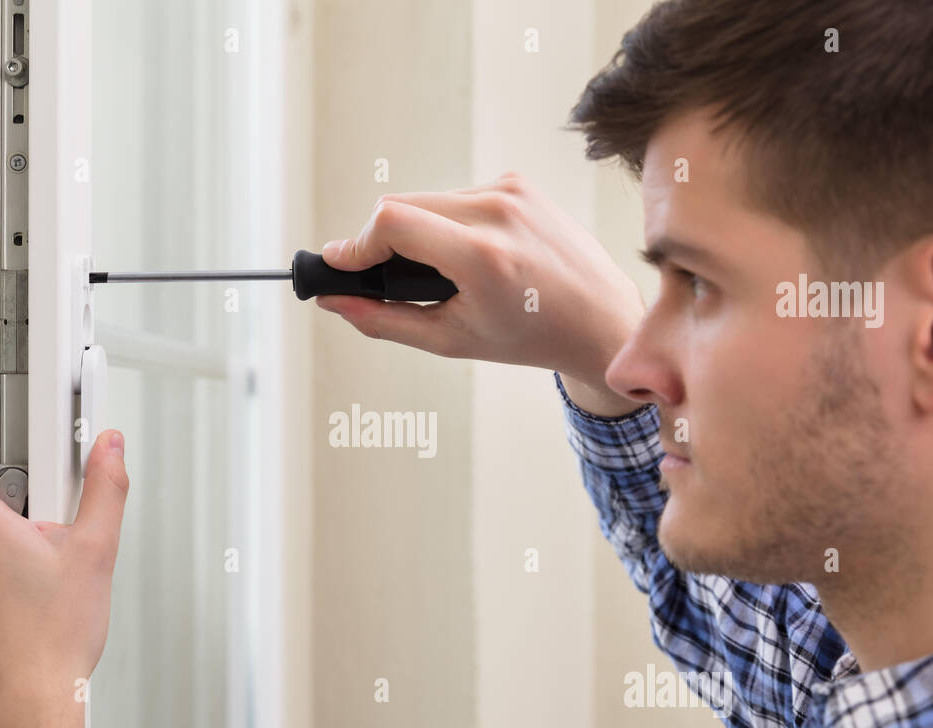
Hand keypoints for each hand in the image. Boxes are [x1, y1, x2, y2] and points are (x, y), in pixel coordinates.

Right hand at [317, 170, 646, 415]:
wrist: (599, 319)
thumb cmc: (529, 336)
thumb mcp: (451, 339)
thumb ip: (384, 320)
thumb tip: (333, 300)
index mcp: (483, 257)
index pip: (392, 221)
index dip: (356, 244)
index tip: (340, 265)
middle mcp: (498, 213)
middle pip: (401, 206)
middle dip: (380, 241)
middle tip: (376, 276)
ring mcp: (511, 192)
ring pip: (426, 199)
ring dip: (415, 232)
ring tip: (435, 273)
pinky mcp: (517, 183)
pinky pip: (456, 196)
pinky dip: (446, 223)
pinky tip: (466, 255)